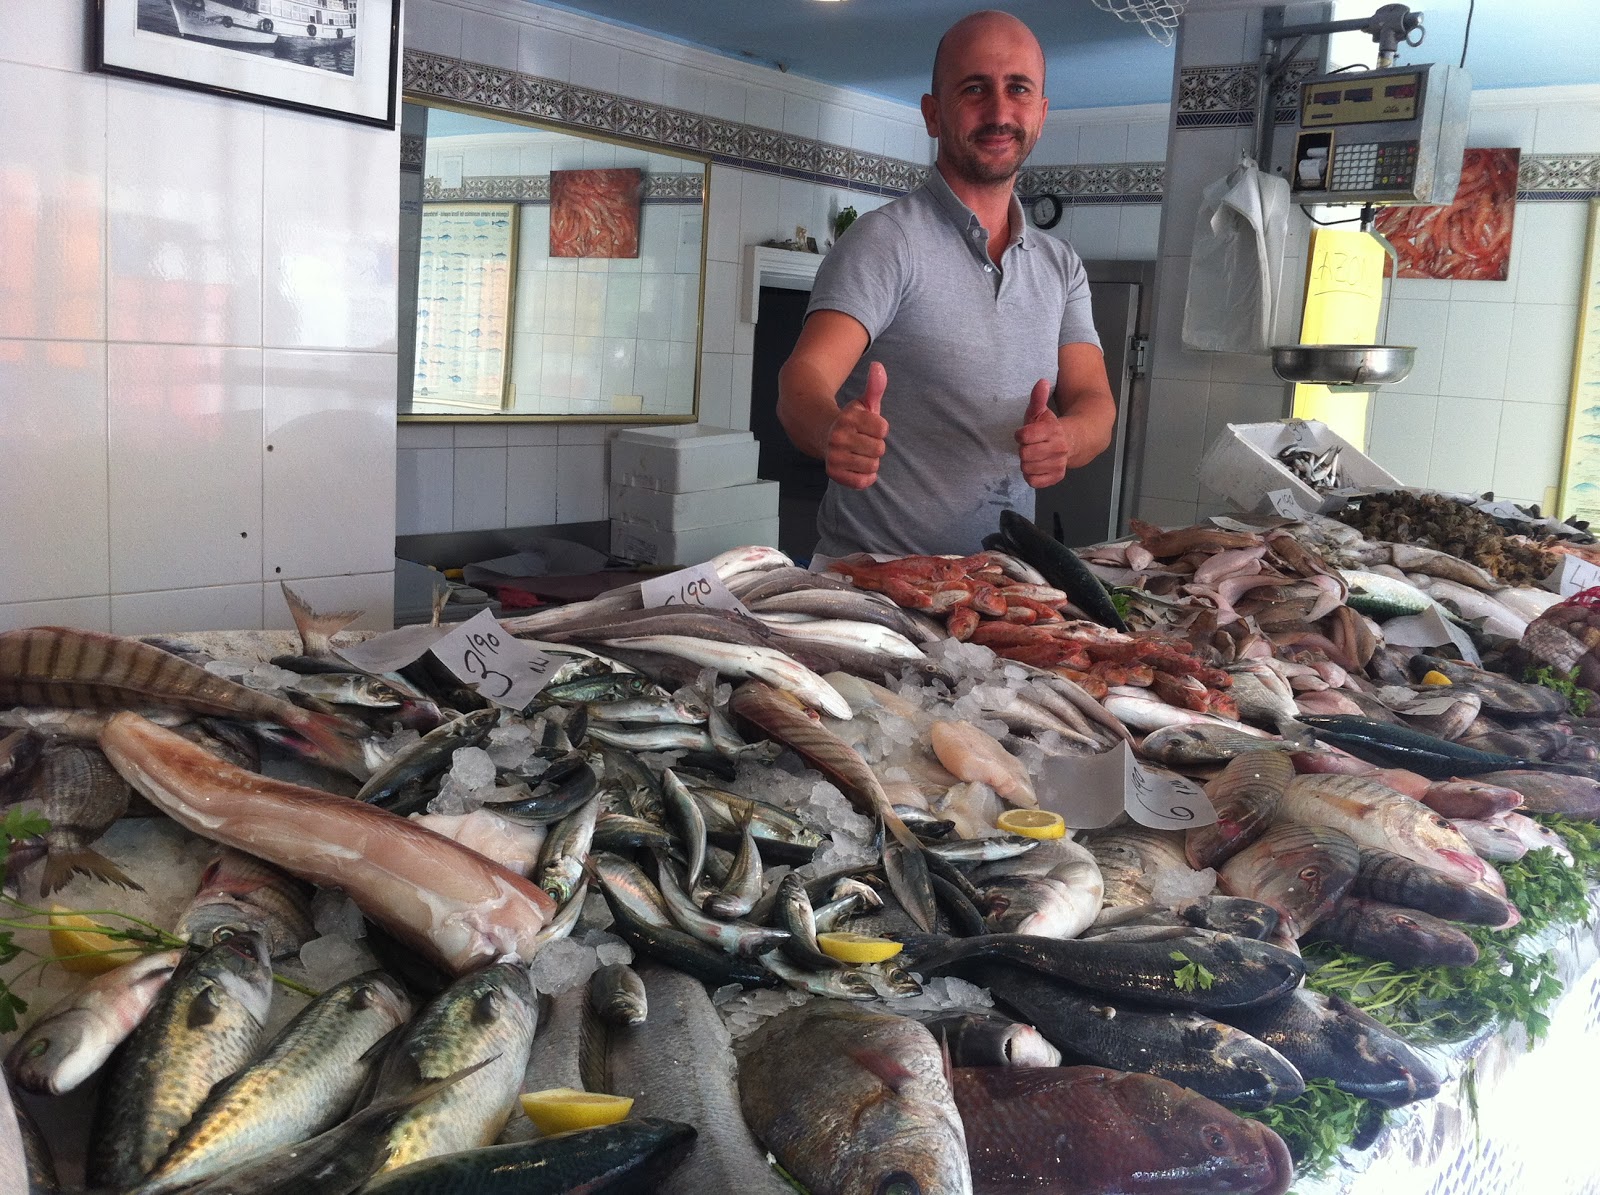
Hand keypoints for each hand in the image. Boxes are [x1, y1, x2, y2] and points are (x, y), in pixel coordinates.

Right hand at [825, 360, 888, 489]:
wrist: (819, 433)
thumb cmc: (850, 420)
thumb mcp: (863, 402)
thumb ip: (875, 386)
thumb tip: (878, 366)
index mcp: (848, 418)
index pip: (883, 429)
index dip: (879, 428)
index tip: (868, 426)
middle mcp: (838, 437)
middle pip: (879, 449)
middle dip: (875, 445)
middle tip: (862, 441)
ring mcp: (834, 456)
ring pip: (872, 466)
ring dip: (870, 461)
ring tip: (858, 453)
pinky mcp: (833, 473)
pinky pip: (862, 482)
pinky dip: (864, 477)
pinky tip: (857, 466)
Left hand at [1015, 378, 1070, 488]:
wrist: (1076, 441)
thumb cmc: (1051, 427)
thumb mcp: (1042, 411)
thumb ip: (1038, 398)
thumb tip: (1042, 381)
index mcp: (1052, 430)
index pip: (1024, 436)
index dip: (1020, 434)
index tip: (1025, 433)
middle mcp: (1058, 448)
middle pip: (1024, 454)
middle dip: (1024, 449)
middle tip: (1031, 446)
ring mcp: (1059, 464)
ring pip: (1027, 468)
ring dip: (1027, 463)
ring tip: (1034, 456)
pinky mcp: (1057, 477)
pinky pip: (1034, 482)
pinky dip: (1032, 476)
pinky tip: (1037, 467)